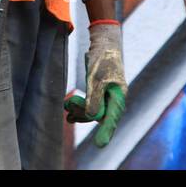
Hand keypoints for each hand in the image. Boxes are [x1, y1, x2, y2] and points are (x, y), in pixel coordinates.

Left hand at [64, 21, 126, 146]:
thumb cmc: (103, 58)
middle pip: (100, 116)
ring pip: (94, 111)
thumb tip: (91, 116)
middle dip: (83, 115)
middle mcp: (114, 98)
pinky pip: (91, 105)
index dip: (106, 132)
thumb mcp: (97, 78)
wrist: (104, 41)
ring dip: (79, 112)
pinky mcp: (100, 91)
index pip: (112, 118)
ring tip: (66, 109)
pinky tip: (69, 109)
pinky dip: (80, 107)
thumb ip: (94, 98)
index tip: (99, 145)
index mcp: (118, 96)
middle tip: (68, 109)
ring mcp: (107, 95)